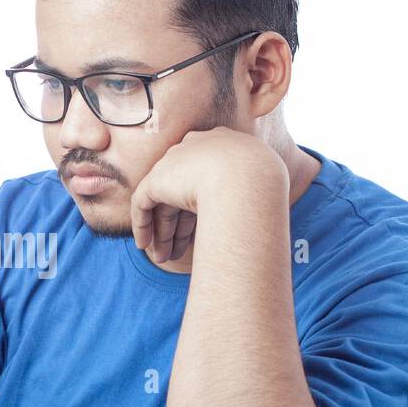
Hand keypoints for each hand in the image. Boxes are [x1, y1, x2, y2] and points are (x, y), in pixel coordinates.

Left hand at [130, 127, 286, 262]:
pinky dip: (143, 225)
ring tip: (162, 258)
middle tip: (176, 253)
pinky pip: (143, 203)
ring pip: (163, 202)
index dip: (200, 211)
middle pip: (181, 194)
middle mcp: (195, 150)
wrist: (247, 176)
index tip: (202, 234)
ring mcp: (175, 162)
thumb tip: (257, 220)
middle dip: (178, 227)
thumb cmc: (264, 185)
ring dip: (162, 232)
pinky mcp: (157, 178)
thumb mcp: (264, 186)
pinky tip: (144, 246)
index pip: (204, 182)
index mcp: (222, 148)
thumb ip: (251, 198)